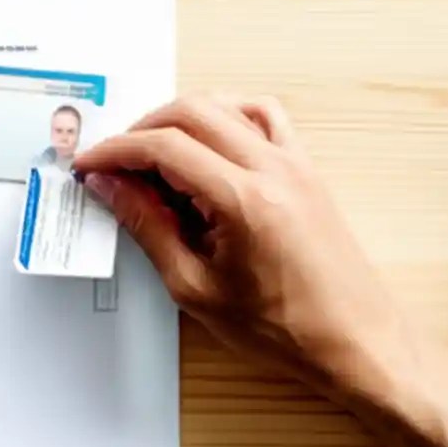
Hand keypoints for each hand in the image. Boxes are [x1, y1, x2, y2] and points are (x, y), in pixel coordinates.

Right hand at [76, 95, 447, 446]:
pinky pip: (264, 117)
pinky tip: (209, 145)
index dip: (116, 151)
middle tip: (114, 163)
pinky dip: (227, 116)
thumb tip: (113, 188)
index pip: (164, 148)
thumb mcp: (196, 288)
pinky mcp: (307, 170)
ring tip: (155, 156)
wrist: (356, 341)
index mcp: (244, 201)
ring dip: (182, 118)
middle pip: (192, 112)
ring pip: (226, 105)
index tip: (91, 165)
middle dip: (141, 130)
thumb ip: (149, 228)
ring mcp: (296, 164)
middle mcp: (273, 169)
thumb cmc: (285, 330)